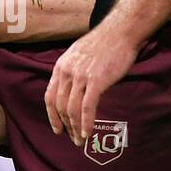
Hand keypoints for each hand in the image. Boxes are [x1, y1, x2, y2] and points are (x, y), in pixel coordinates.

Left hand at [45, 17, 140, 146]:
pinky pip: (87, 108)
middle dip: (65, 125)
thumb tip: (73, 89)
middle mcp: (67, 72)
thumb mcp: (79, 54)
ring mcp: (81, 76)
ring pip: (72, 109)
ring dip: (75, 128)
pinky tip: (87, 133)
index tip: (57, 129)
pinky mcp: (96, 81)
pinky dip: (86, 123)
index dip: (52, 116)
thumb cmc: (104, 43)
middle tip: (72, 138)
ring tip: (80, 140)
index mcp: (61, 66)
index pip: (50, 96)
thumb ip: (72, 71)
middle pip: (60, 106)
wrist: (121, 31)